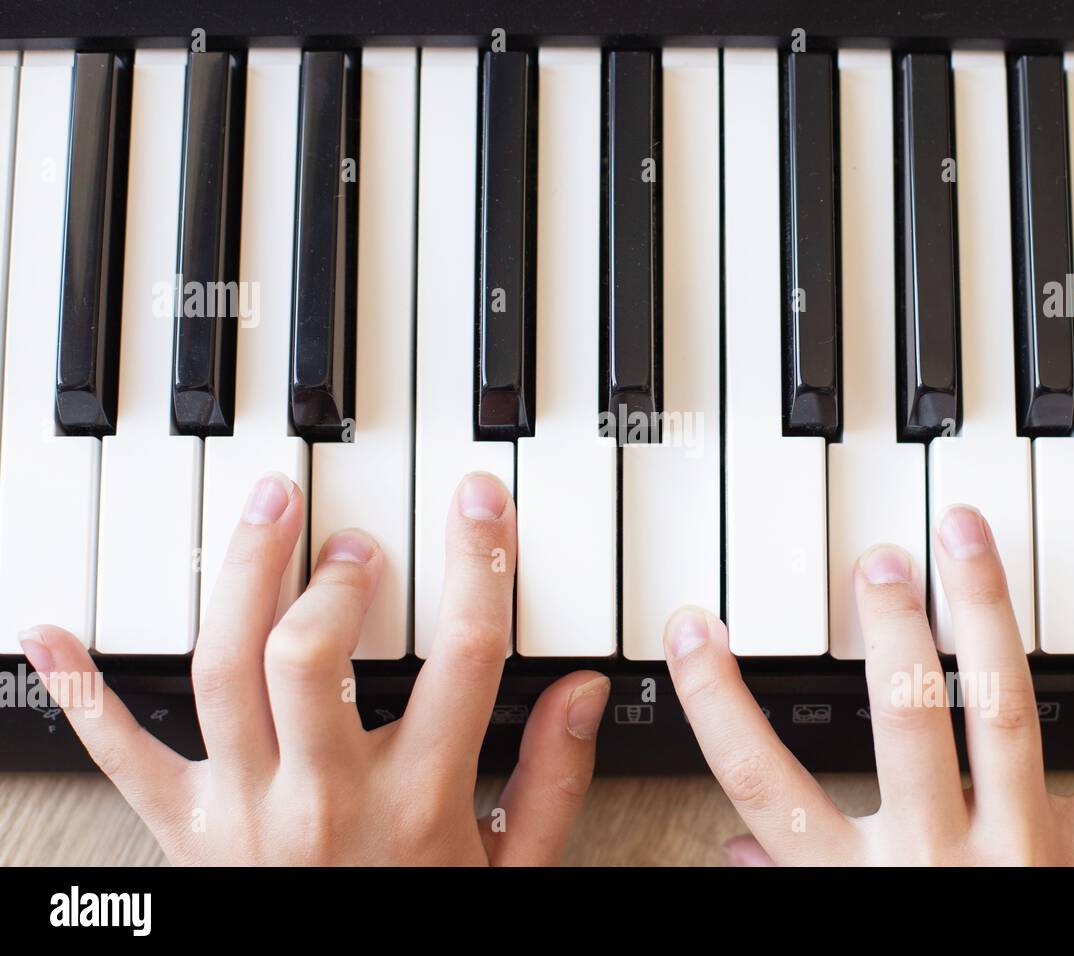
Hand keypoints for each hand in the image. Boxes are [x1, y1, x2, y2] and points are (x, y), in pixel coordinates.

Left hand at [19, 472, 608, 864]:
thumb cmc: (426, 926)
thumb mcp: (513, 869)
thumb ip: (552, 778)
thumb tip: (582, 693)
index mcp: (418, 803)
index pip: (462, 655)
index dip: (478, 564)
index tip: (479, 503)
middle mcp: (326, 800)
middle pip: (312, 655)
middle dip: (336, 578)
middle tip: (355, 540)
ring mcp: (246, 810)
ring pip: (224, 671)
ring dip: (242, 578)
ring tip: (266, 514)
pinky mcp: (185, 829)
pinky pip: (121, 756)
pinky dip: (80, 692)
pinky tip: (48, 634)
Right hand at [663, 504, 1073, 865]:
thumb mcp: (831, 926)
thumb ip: (787, 880)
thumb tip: (736, 847)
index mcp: (855, 882)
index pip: (765, 783)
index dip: (718, 702)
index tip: (692, 628)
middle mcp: (937, 859)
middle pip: (906, 724)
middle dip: (892, 632)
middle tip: (880, 560)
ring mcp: (1024, 853)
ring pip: (1003, 714)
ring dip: (985, 618)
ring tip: (967, 540)